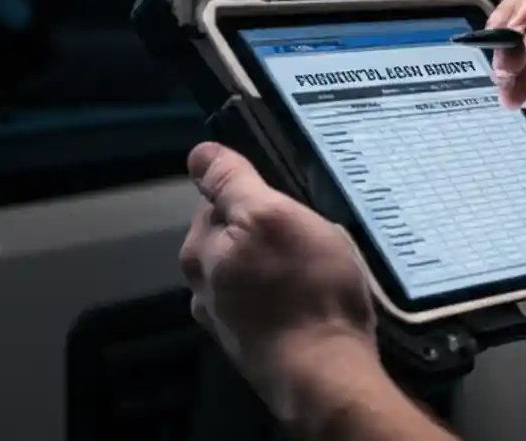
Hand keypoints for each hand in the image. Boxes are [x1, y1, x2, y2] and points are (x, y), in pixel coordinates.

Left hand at [180, 142, 379, 423]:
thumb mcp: (273, 216)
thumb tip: (200, 153)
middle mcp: (204, 287)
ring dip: (281, 264)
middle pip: (238, 236)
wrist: (325, 371)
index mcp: (201, 250)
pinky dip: (289, 295)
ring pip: (255, 270)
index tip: (290, 204)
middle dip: (270, 231)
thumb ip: (233, 183)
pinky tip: (313, 298)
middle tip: (310, 235)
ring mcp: (229, 319)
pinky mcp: (256, 342)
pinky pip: (271, 302)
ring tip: (316, 269)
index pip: (220, 199)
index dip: (259, 195)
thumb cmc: (305, 292)